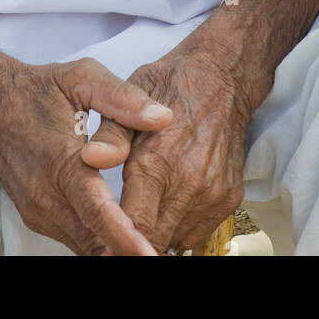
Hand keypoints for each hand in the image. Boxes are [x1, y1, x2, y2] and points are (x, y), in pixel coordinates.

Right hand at [0, 45, 173, 255]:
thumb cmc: (38, 88)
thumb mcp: (82, 77)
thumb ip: (122, 98)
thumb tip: (163, 117)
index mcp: (60, 158)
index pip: (94, 207)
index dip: (123, 235)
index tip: (149, 252)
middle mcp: (45, 193)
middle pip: (92, 238)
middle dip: (125, 249)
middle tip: (162, 253)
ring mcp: (37, 209)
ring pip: (83, 244)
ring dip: (112, 248)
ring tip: (146, 248)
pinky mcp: (35, 216)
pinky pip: (72, 237)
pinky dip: (97, 240)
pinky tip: (121, 238)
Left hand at [80, 11, 262, 254]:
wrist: (222, 77)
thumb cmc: (169, 84)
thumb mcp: (129, 99)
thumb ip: (109, 135)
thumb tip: (89, 159)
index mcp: (157, 161)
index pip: (135, 226)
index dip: (116, 240)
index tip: (103, 242)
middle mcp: (188, 184)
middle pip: (156, 241)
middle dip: (134, 240)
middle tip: (119, 229)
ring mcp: (212, 194)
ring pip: (178, 240)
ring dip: (159, 233)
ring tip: (145, 211)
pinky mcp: (229, 198)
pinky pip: (198, 231)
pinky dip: (180, 225)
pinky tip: (168, 203)